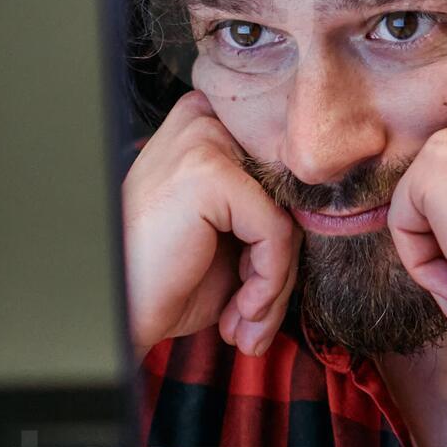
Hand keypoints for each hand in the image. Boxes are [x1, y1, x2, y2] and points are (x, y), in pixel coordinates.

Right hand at [121, 92, 300, 357]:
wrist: (118, 312)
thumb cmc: (165, 280)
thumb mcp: (229, 238)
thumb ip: (272, 213)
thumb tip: (327, 218)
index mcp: (207, 128)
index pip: (283, 179)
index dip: (280, 242)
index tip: (263, 292)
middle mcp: (203, 122)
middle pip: (286, 197)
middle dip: (279, 267)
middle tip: (253, 317)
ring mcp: (203, 141)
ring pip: (286, 217)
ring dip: (275, 285)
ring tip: (244, 323)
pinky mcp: (209, 172)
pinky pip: (276, 232)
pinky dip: (268, 282)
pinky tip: (238, 311)